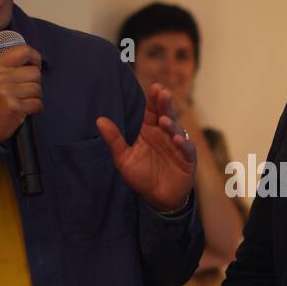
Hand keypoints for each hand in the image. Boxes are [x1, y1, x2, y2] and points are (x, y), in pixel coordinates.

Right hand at [0, 44, 42, 142]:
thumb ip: (7, 68)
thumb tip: (30, 62)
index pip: (23, 51)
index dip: (35, 58)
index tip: (35, 65)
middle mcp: (1, 77)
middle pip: (35, 73)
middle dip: (35, 82)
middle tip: (26, 90)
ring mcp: (9, 93)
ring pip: (38, 89)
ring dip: (35, 97)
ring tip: (24, 101)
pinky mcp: (16, 108)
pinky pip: (38, 104)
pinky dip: (35, 108)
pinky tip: (25, 110)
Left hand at [96, 81, 195, 211]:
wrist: (158, 198)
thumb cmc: (141, 176)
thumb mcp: (123, 158)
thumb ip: (114, 139)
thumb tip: (99, 120)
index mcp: (150, 130)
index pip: (152, 110)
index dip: (153, 99)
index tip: (154, 87)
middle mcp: (165, 134)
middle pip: (166, 114)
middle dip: (165, 104)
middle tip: (162, 92)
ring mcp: (178, 145)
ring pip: (177, 130)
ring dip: (171, 124)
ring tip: (164, 121)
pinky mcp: (187, 159)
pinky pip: (186, 149)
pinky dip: (183, 144)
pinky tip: (177, 140)